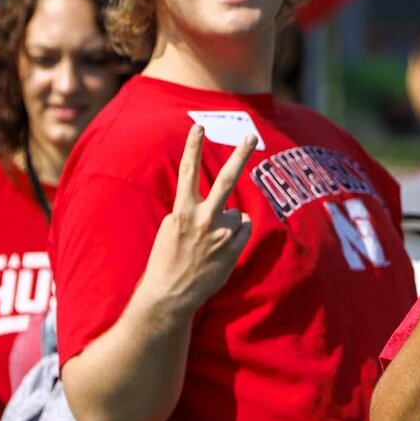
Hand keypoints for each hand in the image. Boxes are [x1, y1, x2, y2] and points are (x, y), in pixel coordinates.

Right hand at [140, 126, 255, 309]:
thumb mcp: (171, 229)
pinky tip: (222, 250)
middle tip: (251, 136)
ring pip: (237, 214)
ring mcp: (220, 234)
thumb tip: (226, 207)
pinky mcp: (233, 248)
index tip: (199, 126)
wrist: (170, 294)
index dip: (193, 147)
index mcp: (182, 211)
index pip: (187, 172)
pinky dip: (237, 236)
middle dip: (239, 155)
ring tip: (210, 243)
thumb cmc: (168, 259)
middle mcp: (203, 219)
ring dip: (228, 224)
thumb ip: (191, 212)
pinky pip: (244, 230)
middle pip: (225, 180)